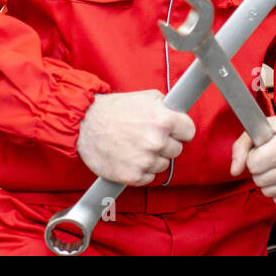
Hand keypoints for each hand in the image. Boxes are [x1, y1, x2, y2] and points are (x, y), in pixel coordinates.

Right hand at [76, 90, 194, 185]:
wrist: (85, 124)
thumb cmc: (114, 109)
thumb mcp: (145, 97)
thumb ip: (166, 107)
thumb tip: (179, 113)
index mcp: (163, 120)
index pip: (189, 131)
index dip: (181, 130)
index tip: (175, 131)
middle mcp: (156, 141)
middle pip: (177, 149)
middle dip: (165, 143)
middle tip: (147, 136)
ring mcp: (145, 161)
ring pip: (163, 164)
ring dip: (153, 158)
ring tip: (135, 146)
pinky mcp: (132, 176)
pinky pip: (149, 177)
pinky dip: (141, 170)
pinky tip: (130, 158)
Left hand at [229, 112, 275, 205]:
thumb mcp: (265, 126)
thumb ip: (242, 146)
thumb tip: (235, 169)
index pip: (254, 164)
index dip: (253, 157)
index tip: (261, 151)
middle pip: (260, 180)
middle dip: (260, 170)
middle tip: (270, 158)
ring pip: (269, 193)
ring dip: (269, 181)